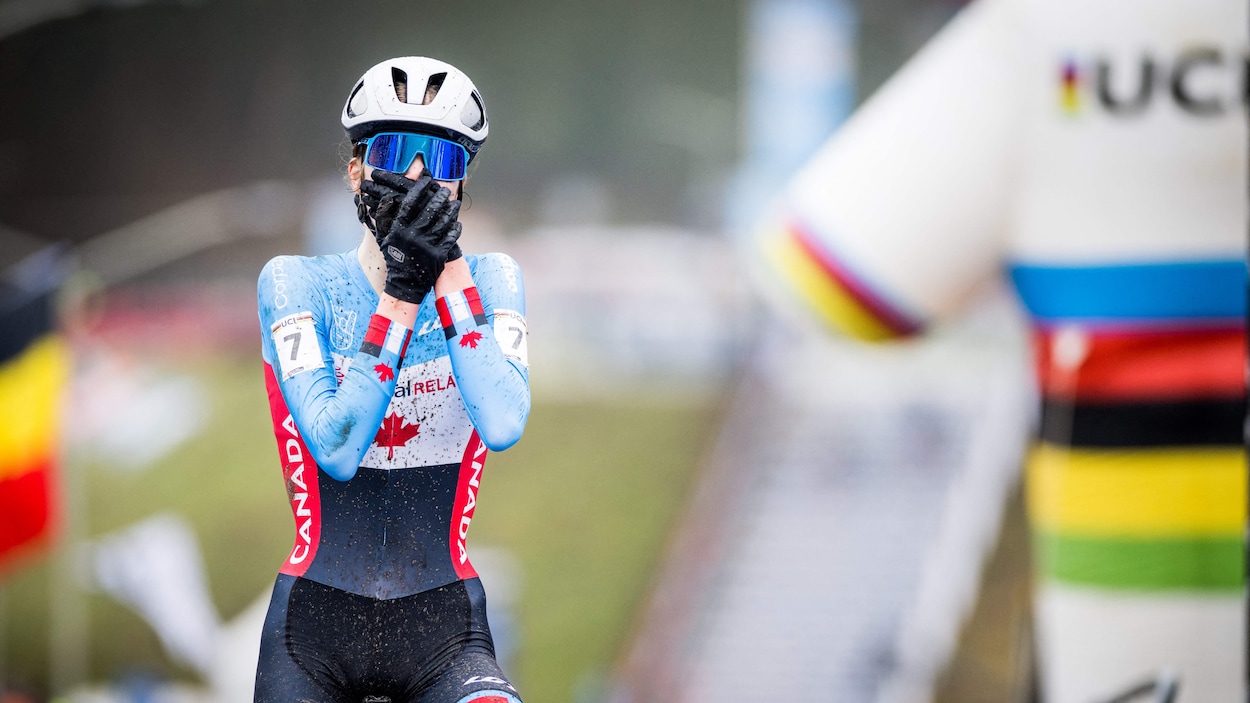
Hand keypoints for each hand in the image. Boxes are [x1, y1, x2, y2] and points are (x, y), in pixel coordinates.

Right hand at [368, 170, 462, 302]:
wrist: (406, 283)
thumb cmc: (395, 257)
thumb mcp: (384, 238)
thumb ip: (384, 218)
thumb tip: (386, 197)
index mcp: (399, 230)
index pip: (410, 204)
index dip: (419, 190)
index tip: (426, 181)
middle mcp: (412, 236)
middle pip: (429, 210)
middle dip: (439, 197)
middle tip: (445, 190)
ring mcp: (427, 246)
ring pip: (442, 222)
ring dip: (450, 211)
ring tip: (454, 204)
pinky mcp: (438, 255)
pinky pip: (450, 237)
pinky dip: (455, 229)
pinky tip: (457, 222)